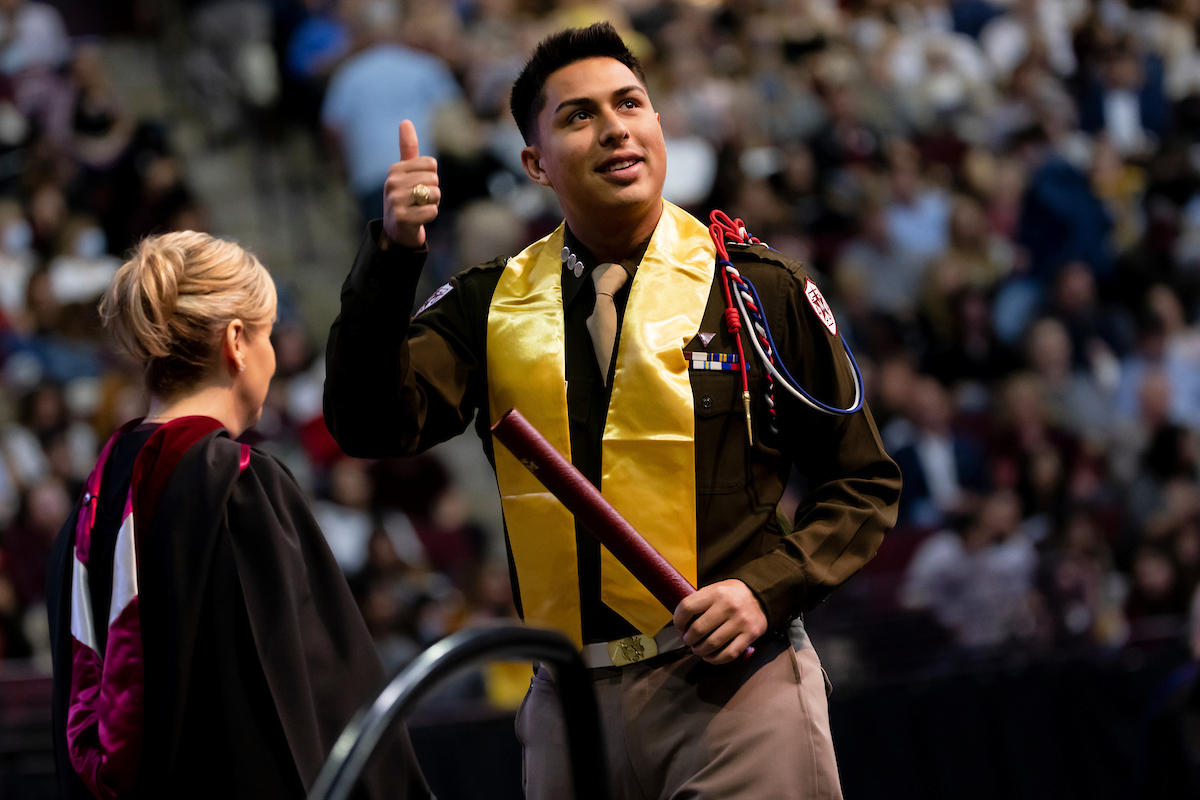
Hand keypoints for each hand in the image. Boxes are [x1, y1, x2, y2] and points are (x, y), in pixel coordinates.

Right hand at [382, 119, 440, 248]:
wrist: (397, 230)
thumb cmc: (405, 198)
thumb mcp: (406, 172)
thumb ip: (407, 148)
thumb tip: (405, 121)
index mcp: (394, 170)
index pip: (431, 164)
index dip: (431, 177)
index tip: (419, 186)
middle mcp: (392, 183)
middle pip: (434, 180)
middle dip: (433, 192)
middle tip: (419, 201)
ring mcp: (395, 201)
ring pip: (434, 194)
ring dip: (433, 204)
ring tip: (419, 208)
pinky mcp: (402, 218)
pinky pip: (432, 211)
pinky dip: (431, 216)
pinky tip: (419, 219)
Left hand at [672, 579, 767, 664]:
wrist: (762, 595)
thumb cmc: (732, 594)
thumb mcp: (716, 589)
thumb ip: (700, 601)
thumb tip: (682, 623)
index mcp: (716, 592)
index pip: (687, 607)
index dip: (678, 621)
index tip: (680, 627)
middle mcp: (728, 606)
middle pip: (698, 629)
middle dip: (688, 639)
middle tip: (688, 641)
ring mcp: (740, 622)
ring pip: (712, 644)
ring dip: (699, 651)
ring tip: (697, 649)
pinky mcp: (750, 635)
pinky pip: (729, 654)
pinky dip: (715, 659)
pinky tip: (709, 657)